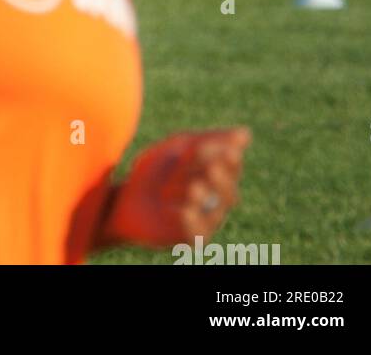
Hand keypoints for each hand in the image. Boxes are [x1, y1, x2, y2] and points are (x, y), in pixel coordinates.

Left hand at [102, 127, 250, 247]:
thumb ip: (208, 139)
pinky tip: (182, 209)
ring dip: (204, 196)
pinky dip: (192, 219)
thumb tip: (246, 133)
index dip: (228, 157)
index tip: (219, 147)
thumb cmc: (154, 172)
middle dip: (221, 178)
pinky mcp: (190, 238)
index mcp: (216, 178)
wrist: (125, 199)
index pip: (232, 167)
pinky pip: (199, 232)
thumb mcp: (177, 148)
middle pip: (228, 191)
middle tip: (211, 167)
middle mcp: (216, 202)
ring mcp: (204, 221)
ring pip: (215, 211)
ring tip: (192, 187)